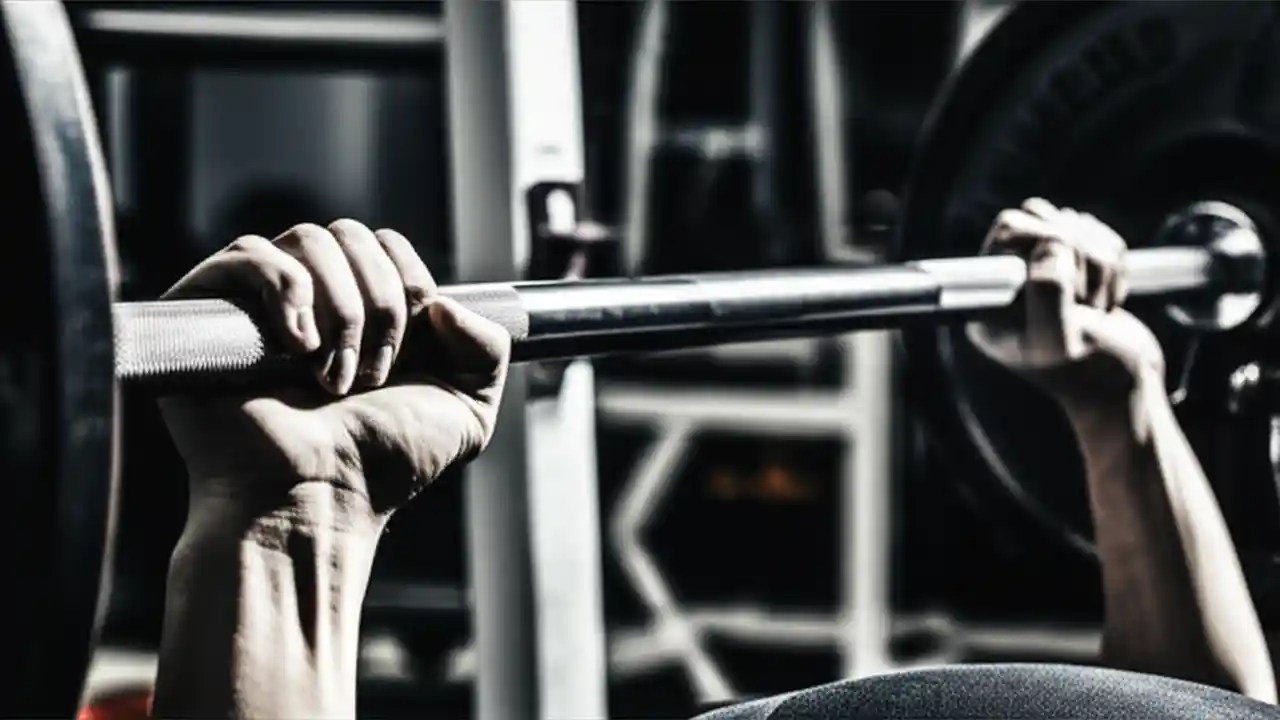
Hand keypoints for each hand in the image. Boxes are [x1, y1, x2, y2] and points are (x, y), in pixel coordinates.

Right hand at [157, 219, 509, 528]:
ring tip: (332, 375)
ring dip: (340, 308)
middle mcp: (311, 302)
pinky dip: (284, 289)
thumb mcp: (466, 411)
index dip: (410, 283)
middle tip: (375, 374)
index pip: (386, 243)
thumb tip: (446, 302)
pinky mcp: (207, 315)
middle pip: (350, 234)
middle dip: (379, 302)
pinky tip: (297, 345)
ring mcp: (257, 306)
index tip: (413, 347)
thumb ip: (487, 349)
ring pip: (306, 239)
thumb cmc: (382, 466)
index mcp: (364, 312)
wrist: (319, 500)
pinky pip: (246, 253)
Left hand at [967, 198, 1164, 410]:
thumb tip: (1053, 243)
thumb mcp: (1057, 341)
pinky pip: (1101, 236)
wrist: (1126, 387)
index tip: (1067, 283)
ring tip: (1094, 307)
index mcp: (989, 296)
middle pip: (1045, 218)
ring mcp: (1045, 272)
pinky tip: (1108, 300)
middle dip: (1079, 254)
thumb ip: (1046, 293)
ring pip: (1077, 225)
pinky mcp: (1078, 270)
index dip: (1046, 240)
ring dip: (1101, 264)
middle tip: (1083, 301)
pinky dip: (1116, 264)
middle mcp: (1010, 282)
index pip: (1010, 227)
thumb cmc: (1088, 371)